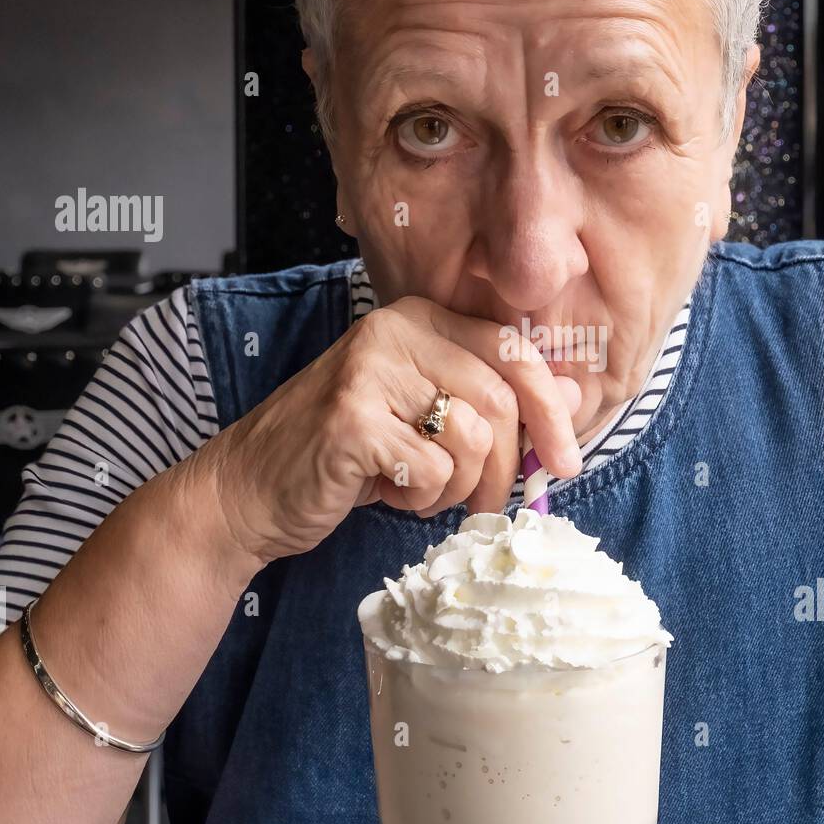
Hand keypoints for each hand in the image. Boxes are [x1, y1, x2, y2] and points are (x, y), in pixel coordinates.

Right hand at [195, 295, 583, 568]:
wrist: (249, 490)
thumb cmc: (348, 456)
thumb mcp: (425, 417)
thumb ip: (491, 402)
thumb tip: (574, 398)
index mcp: (419, 318)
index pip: (513, 350)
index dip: (552, 410)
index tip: (567, 461)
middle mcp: (394, 330)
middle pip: (500, 398)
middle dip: (508, 466)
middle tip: (491, 505)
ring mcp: (369, 370)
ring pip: (472, 437)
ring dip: (459, 487)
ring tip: (419, 489)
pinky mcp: (351, 419)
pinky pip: (432, 469)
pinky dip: (422, 498)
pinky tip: (388, 492)